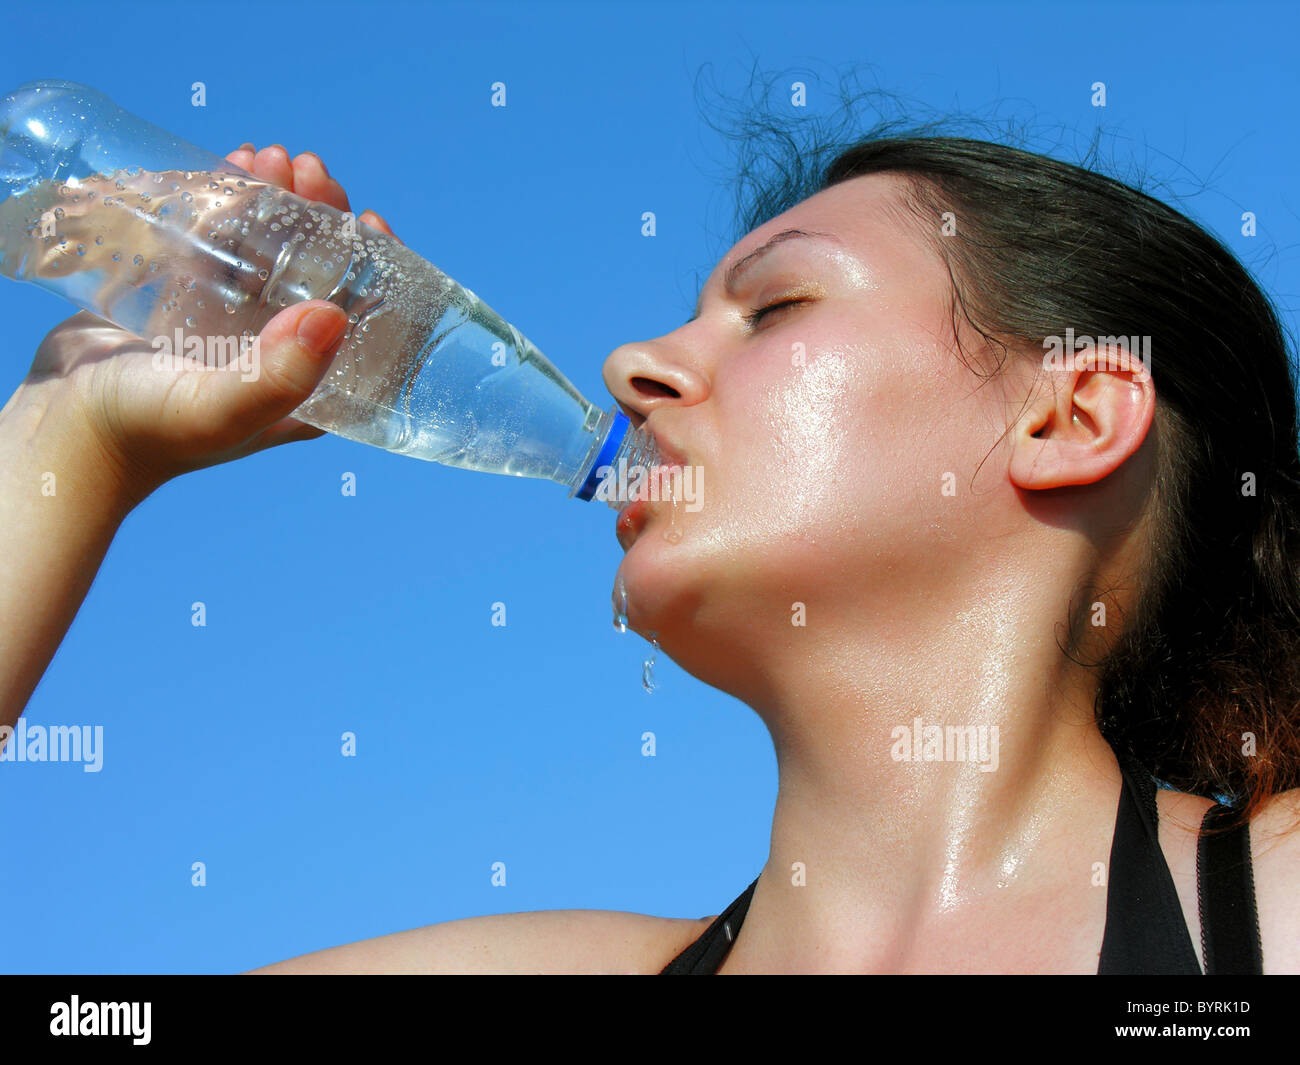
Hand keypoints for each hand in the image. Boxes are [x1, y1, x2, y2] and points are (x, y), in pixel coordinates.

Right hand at [15, 144, 402, 508]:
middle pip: (321, 273)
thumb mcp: (222, 410)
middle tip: (305, 170)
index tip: (368, 220)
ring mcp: (234, 323)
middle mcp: (280, 354)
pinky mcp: (189, 299)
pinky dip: (231, 204)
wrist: (62, 425)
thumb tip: (337, 316)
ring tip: (267, 158)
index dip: (377, 268)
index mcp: (309, 387)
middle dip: (321, 215)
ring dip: (277, 199)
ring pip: (272, 249)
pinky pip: (222, 243)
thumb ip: (279, 375)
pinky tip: (233, 165)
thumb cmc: (147, 431)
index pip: (363, 320)